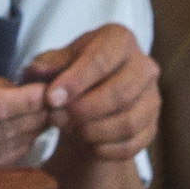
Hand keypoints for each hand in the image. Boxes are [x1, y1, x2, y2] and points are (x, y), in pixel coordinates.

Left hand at [21, 22, 161, 166]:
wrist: (90, 99)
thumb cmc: (71, 74)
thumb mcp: (55, 63)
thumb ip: (47, 66)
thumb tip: (37, 72)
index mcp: (119, 40)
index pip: (102, 59)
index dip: (76, 81)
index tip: (51, 99)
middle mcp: (143, 66)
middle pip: (120, 92)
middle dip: (84, 110)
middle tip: (56, 118)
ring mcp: (152, 98)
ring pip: (128, 122)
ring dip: (93, 131)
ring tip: (69, 130)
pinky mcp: (153, 126)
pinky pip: (133, 144)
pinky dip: (106, 148)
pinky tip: (87, 144)